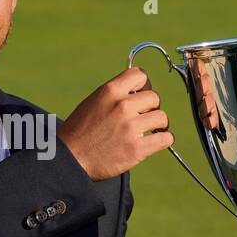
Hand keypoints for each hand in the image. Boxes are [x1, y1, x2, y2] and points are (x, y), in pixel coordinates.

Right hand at [56, 67, 173, 181]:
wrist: (70, 160)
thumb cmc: (78, 133)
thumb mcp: (92, 103)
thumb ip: (114, 95)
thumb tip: (136, 92)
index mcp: (110, 91)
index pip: (140, 75)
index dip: (143, 86)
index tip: (140, 95)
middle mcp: (122, 106)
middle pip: (154, 97)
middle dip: (150, 107)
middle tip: (143, 118)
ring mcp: (131, 127)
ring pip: (162, 117)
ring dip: (158, 124)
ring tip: (150, 130)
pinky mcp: (137, 148)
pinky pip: (166, 138)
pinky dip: (163, 140)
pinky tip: (155, 141)